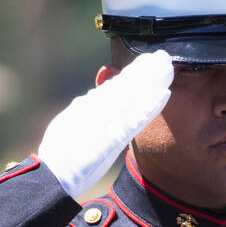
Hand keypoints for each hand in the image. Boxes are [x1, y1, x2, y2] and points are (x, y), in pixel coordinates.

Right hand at [38, 49, 172, 200]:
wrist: (59, 170)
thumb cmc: (63, 151)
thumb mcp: (71, 122)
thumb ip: (83, 108)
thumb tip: (89, 97)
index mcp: (91, 105)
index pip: (117, 86)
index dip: (133, 72)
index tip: (147, 60)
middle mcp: (102, 108)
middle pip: (127, 85)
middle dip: (145, 71)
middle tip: (161, 56)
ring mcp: (109, 120)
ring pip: (135, 95)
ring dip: (151, 80)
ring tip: (166, 66)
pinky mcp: (116, 136)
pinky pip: (138, 118)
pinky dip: (152, 106)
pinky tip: (165, 95)